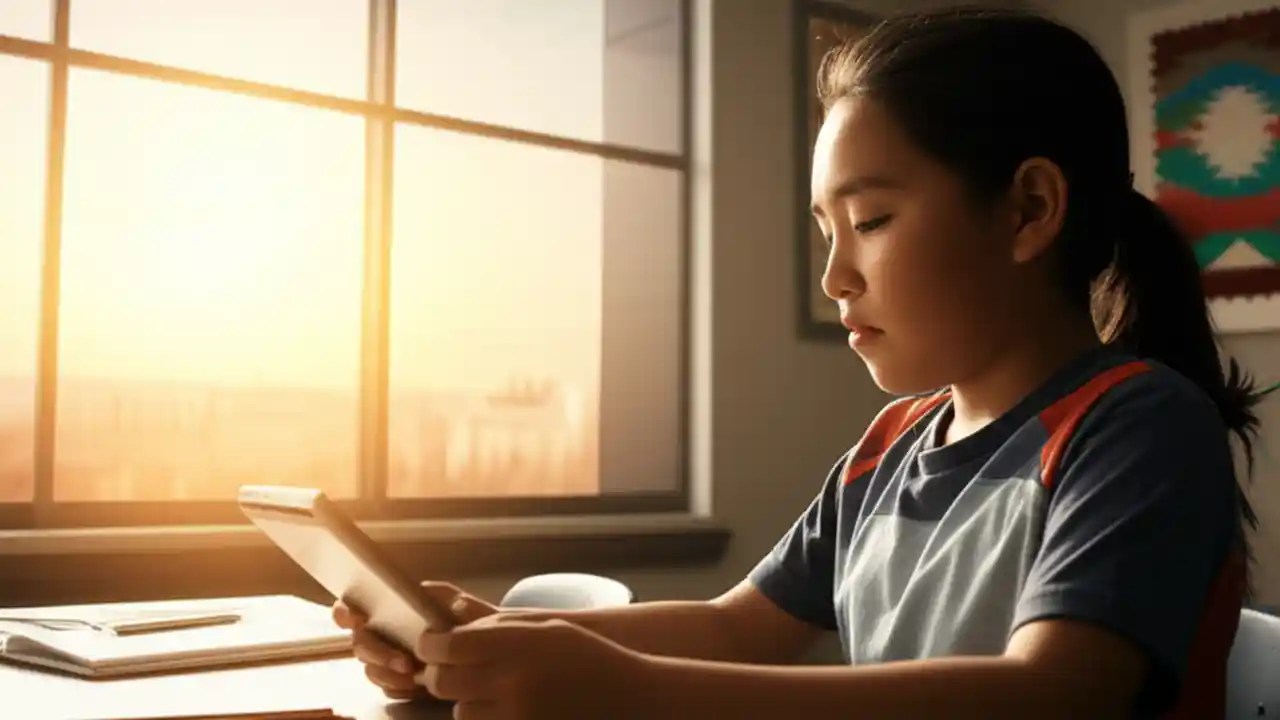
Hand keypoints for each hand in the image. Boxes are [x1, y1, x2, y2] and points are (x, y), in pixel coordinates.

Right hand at [333, 581, 497, 699]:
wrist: (483, 656)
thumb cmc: (467, 625)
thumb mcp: (460, 603)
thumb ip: (445, 595)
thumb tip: (427, 592)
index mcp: (388, 608)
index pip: (352, 608)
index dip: (346, 612)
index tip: (357, 618)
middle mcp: (381, 634)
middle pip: (359, 643)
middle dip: (378, 652)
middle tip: (402, 660)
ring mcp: (386, 659)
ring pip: (370, 669)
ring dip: (388, 672)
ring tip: (413, 673)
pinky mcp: (396, 681)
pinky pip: (386, 687)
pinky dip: (398, 687)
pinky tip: (414, 685)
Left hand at [416, 614, 651, 719]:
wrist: (629, 696)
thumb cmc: (587, 655)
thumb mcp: (546, 628)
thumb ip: (498, 627)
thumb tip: (453, 627)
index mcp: (515, 647)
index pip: (449, 645)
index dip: (430, 643)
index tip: (429, 642)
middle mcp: (510, 683)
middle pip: (445, 682)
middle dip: (440, 673)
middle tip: (449, 665)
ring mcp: (516, 716)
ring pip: (460, 711)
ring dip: (464, 699)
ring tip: (488, 687)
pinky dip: (484, 718)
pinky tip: (503, 706)